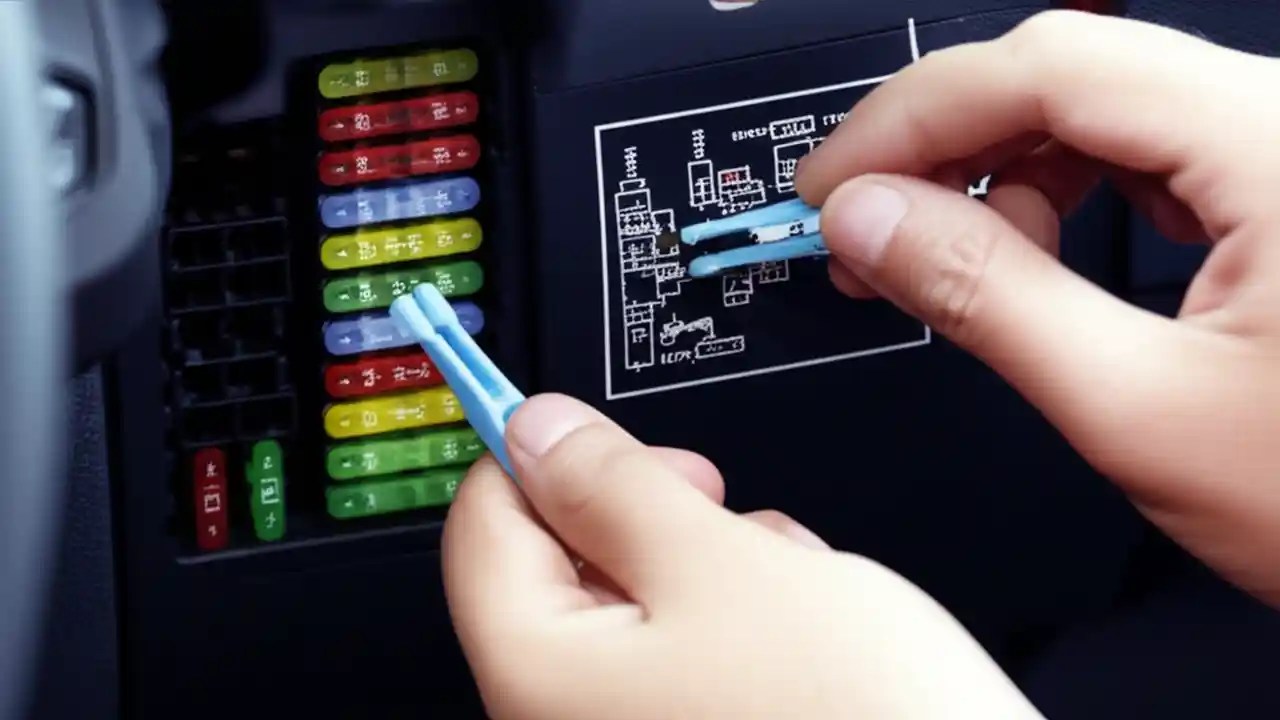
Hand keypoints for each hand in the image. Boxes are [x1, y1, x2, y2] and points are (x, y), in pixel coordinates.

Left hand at [443, 394, 1040, 719]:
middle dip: (650, 516)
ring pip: (641, 600)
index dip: (536, 452)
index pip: (485, 523)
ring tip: (785, 587)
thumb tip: (535, 431)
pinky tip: (800, 633)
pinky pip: (685, 651)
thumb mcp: (719, 562)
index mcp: (537, 672)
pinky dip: (738, 619)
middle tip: (713, 502)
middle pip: (565, 562)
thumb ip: (611, 486)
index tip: (582, 415)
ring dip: (711, 566)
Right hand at [796, 10, 1279, 603]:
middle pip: (1069, 74)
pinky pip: (1142, 156)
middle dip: (944, 149)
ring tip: (939, 258)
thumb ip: (989, 297)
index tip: (833, 184)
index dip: (912, 119)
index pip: (1049, 67)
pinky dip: (1059, 196)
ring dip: (997, 174)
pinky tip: (1023, 255)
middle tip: (863, 226)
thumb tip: (871, 223)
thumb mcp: (1138, 406)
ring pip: (1100, 111)